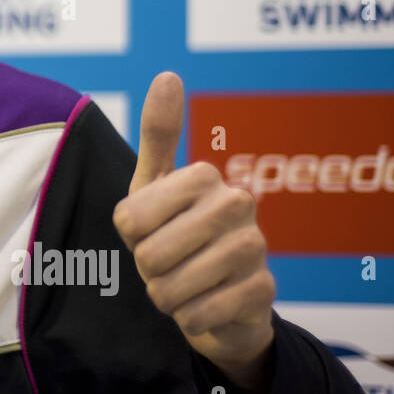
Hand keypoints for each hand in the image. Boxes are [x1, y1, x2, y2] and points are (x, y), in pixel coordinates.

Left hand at [112, 72, 275, 393]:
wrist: (219, 297)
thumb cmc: (176, 232)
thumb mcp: (153, 185)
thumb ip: (158, 135)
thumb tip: (169, 75)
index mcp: (204, 175)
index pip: (129, 219)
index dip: (129, 235)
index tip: (148, 229)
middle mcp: (237, 203)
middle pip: (150, 255)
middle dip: (148, 270)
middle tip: (166, 263)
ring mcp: (256, 247)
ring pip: (173, 287)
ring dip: (167, 296)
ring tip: (184, 284)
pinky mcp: (264, 291)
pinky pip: (200, 314)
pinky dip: (190, 318)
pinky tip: (204, 306)